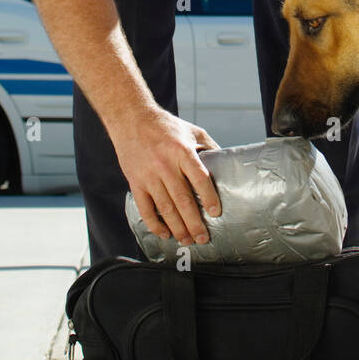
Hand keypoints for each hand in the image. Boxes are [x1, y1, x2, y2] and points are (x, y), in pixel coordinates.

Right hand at [113, 107, 221, 245]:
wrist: (132, 119)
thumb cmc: (165, 126)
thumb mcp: (192, 131)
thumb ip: (209, 147)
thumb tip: (226, 163)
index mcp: (182, 151)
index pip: (199, 178)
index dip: (208, 197)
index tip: (215, 213)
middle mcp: (165, 165)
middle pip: (183, 200)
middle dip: (194, 222)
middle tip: (203, 238)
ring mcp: (149, 175)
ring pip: (165, 208)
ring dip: (177, 227)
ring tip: (187, 240)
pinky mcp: (135, 182)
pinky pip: (145, 208)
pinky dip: (155, 224)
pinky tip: (165, 232)